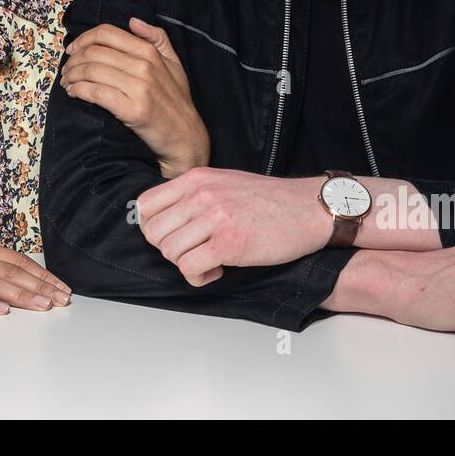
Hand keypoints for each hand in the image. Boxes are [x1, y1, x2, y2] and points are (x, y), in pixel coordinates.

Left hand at [59, 17, 209, 177]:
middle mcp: (144, 66)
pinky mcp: (132, 110)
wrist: (185, 136)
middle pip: (94, 52)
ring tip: (67, 83)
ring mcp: (139, 88)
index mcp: (150, 52)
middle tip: (66, 70)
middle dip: (73, 61)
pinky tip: (74, 93)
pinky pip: (96, 93)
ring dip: (72, 76)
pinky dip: (78, 90)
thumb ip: (157, 38)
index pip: (107, 34)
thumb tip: (133, 20)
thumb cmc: (176, 100)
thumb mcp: (174, 63)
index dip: (83, 39)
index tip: (73, 50)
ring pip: (91, 71)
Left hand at [136, 167, 330, 285]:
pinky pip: (190, 268)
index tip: (173, 237)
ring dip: (186, 265)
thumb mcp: (224, 182)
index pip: (145, 205)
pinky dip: (199, 277)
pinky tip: (218, 271)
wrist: (309, 208)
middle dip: (169, 249)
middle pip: (154, 233)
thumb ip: (193, 194)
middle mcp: (201, 194)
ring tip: (209, 262)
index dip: (153, 228)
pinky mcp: (229, 243)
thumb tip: (164, 218)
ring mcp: (215, 217)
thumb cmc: (269, 200)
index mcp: (196, 178)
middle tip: (193, 252)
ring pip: (170, 252)